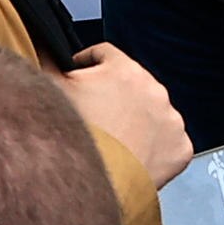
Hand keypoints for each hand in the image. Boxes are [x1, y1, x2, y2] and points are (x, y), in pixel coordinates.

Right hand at [55, 41, 195, 189]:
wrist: (98, 183)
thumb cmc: (75, 136)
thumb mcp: (49, 88)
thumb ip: (48, 56)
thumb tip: (42, 40)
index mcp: (124, 70)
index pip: (103, 53)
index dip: (85, 65)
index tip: (77, 79)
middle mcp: (155, 90)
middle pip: (129, 83)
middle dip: (112, 94)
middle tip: (93, 114)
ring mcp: (172, 120)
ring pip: (150, 110)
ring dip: (135, 118)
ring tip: (112, 136)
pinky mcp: (181, 148)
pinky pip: (167, 139)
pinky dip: (153, 144)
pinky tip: (131, 153)